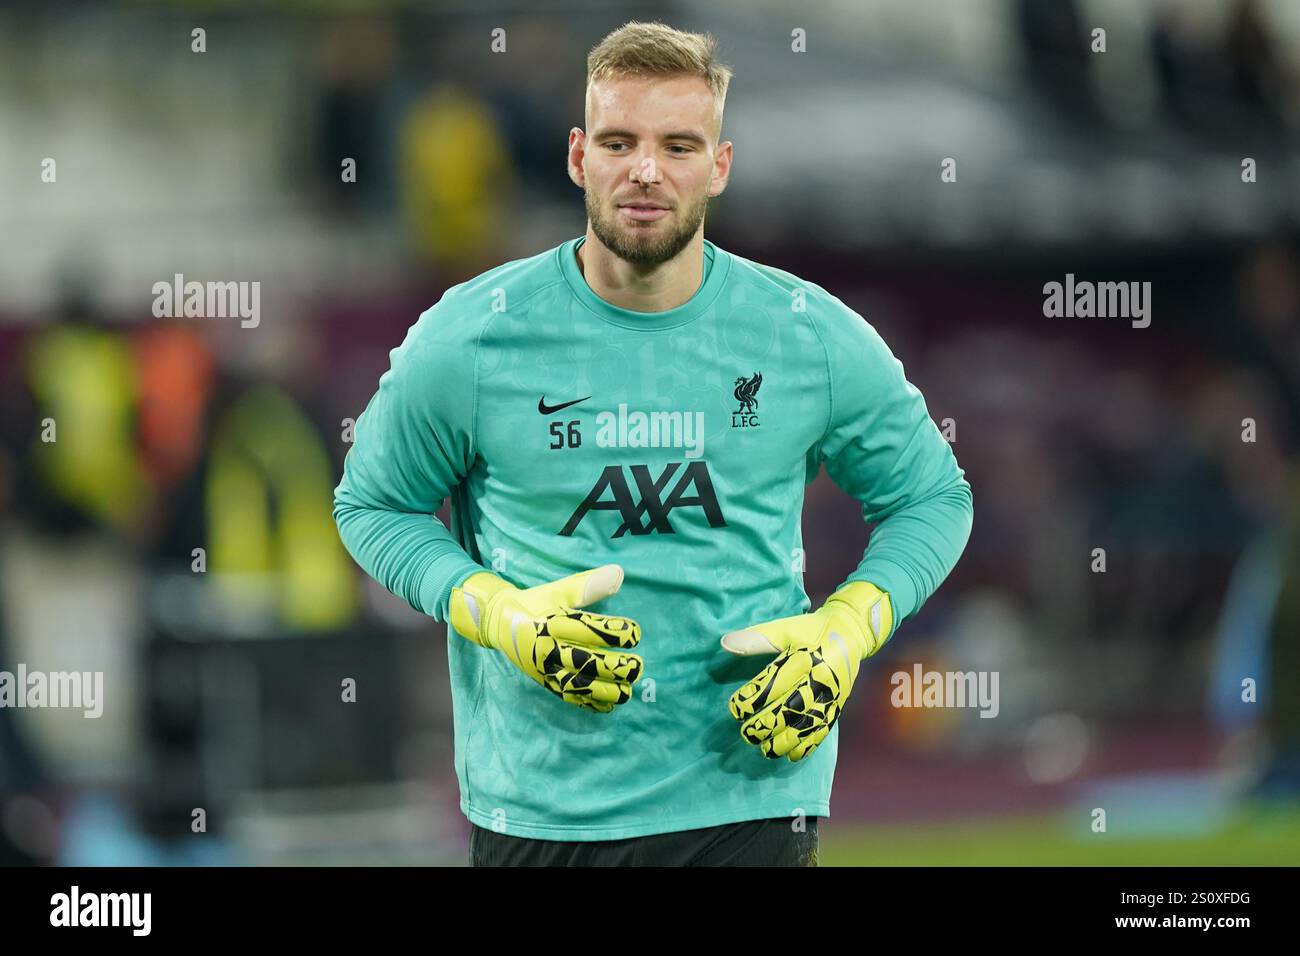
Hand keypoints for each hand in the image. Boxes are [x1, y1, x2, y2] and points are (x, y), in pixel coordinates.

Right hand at [449, 564, 643, 711]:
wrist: (499, 623)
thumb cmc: (535, 603)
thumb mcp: (558, 590)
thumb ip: (588, 585)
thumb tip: (618, 573)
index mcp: (551, 622)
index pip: (587, 629)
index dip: (613, 633)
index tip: (635, 633)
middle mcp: (547, 648)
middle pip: (585, 662)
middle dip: (614, 667)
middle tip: (637, 666)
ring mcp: (545, 669)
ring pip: (578, 685)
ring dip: (606, 690)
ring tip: (629, 689)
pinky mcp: (544, 682)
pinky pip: (567, 697)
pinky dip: (589, 703)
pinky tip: (609, 704)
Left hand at [721, 581, 891, 760]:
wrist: (851, 632)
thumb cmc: (810, 630)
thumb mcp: (783, 628)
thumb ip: (755, 638)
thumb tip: (724, 644)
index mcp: (804, 657)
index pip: (774, 683)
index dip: (752, 699)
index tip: (735, 709)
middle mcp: (819, 679)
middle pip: (790, 709)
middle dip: (766, 725)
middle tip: (746, 734)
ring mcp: (831, 695)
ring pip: (807, 725)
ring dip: (784, 742)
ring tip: (765, 749)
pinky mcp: (838, 706)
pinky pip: (824, 731)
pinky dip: (807, 746)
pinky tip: (791, 755)